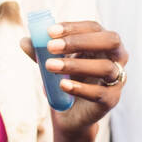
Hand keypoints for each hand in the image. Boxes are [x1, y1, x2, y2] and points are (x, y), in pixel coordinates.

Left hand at [19, 20, 128, 137]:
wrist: (70, 113)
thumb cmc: (66, 78)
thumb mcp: (52, 61)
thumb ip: (41, 51)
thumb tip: (24, 40)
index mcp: (103, 42)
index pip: (93, 27)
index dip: (73, 28)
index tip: (50, 32)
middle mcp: (117, 57)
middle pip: (110, 41)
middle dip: (79, 41)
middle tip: (51, 46)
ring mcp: (117, 79)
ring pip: (105, 67)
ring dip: (75, 65)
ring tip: (49, 66)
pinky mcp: (112, 99)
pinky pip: (100, 93)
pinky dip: (80, 88)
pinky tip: (62, 85)